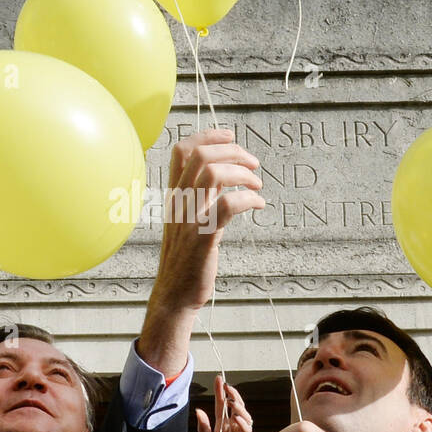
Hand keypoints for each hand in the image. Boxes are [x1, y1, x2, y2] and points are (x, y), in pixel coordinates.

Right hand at [138, 130, 263, 376]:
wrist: (174, 296)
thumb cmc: (186, 260)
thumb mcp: (189, 222)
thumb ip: (202, 197)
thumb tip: (225, 174)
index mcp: (173, 197)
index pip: (181, 151)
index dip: (207, 135)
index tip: (230, 135)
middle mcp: (178, 203)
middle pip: (200, 156)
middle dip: (232, 151)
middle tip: (253, 163)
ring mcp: (189, 220)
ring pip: (212, 174)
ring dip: (242, 172)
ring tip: (257, 182)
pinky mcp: (202, 238)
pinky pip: (226, 205)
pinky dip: (248, 198)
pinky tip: (258, 204)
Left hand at [197, 377, 252, 431]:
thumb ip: (203, 428)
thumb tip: (199, 410)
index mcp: (224, 428)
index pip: (224, 406)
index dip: (222, 393)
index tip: (219, 379)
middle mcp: (234, 430)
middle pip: (237, 408)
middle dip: (233, 395)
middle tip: (227, 387)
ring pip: (245, 418)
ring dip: (239, 408)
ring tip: (231, 401)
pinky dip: (243, 425)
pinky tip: (236, 418)